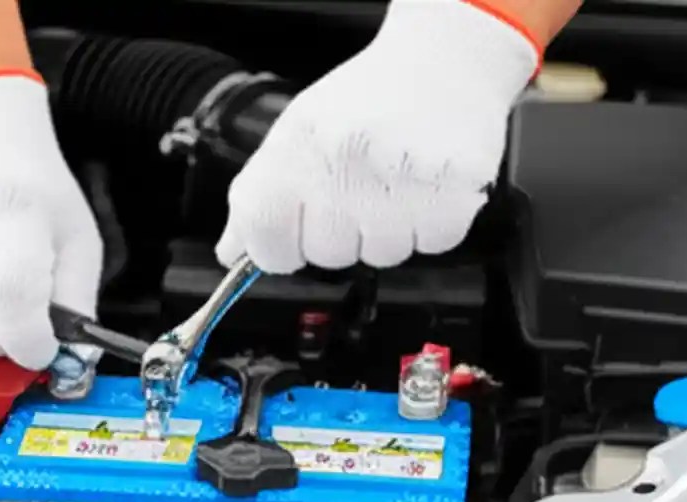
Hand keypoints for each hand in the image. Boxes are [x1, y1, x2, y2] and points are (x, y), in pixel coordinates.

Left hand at [216, 0, 545, 273]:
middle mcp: (345, 167)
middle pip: (328, 256)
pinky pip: (431, 245)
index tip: (289, 241)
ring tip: (395, 181)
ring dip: (390, 230)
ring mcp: (400, 184)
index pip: (266, 239)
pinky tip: (425, 184)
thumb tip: (233, 252)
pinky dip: (431, 224)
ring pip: (382, 256)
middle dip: (342, 232)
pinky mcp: (453, 195)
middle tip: (357, 187)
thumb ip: (258, 196)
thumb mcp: (297, 134)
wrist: (444, 60)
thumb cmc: (369, 97)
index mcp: (299, 149)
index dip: (277, 249)